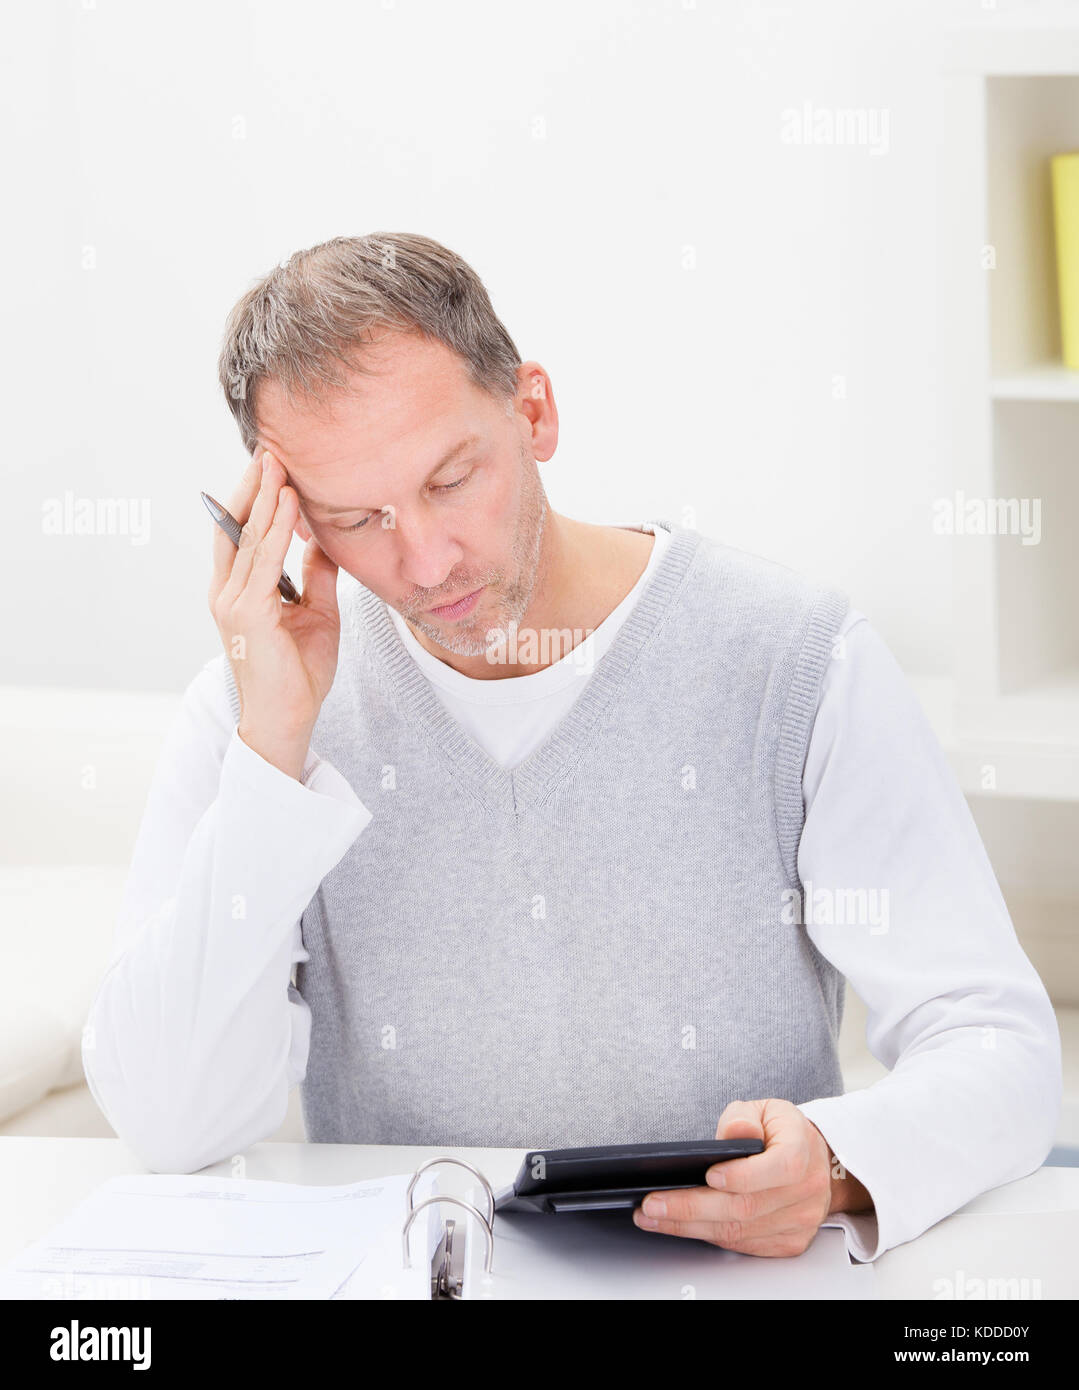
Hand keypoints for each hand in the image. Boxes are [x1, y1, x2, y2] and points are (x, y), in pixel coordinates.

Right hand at [208, 449, 340, 779]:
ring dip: (265, 499)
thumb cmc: (299, 672)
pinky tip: (289, 504)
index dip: (255, 498)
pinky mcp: (246, 615)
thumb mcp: (317, 611)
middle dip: (251, 487)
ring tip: (279, 466)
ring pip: (248, 538)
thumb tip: (324, 539)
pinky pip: (262, 561)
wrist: (288, 719)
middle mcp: (227, 592)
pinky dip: (275, 529)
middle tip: (269, 450)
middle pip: (234, 527)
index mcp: (239, 591)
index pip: (242, 534)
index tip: (273, 466)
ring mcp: (232, 603)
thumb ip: (315, 575)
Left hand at [632, 1099, 873, 1256]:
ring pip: (740, 1232)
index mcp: (802, 1150)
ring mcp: (800, 1221)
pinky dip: (708, 1236)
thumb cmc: (781, 1133)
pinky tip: (680, 1226)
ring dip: (690, 1227)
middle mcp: (806, 1191)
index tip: (708, 1176)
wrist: (814, 1162)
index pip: (780, 1167)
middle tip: (654, 1204)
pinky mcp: (789, 1242)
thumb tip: (734, 1132)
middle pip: (747, 1207)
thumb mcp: (763, 1109)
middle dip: (693, 1207)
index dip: (743, 1175)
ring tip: (653, 1217)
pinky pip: (743, 1245)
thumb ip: (744, 1117)